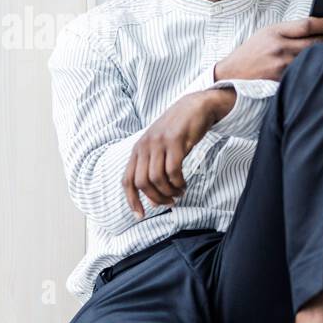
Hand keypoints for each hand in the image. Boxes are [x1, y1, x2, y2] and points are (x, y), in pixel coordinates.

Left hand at [122, 88, 233, 218]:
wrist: (195, 107)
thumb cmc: (178, 131)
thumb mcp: (160, 147)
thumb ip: (154, 168)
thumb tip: (153, 198)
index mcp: (138, 150)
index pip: (127, 180)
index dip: (132, 200)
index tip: (140, 215)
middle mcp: (145, 146)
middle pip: (142, 183)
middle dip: (156, 198)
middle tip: (169, 203)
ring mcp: (159, 143)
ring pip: (157, 179)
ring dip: (169, 191)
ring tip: (179, 193)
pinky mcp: (176, 142)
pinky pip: (173, 170)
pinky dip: (178, 182)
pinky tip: (184, 184)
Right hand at [214, 17, 322, 81]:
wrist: (231, 77)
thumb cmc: (251, 54)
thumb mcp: (266, 34)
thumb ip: (288, 31)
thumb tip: (316, 29)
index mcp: (274, 32)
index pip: (307, 25)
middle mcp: (279, 48)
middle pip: (316, 42)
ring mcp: (282, 66)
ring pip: (314, 59)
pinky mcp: (283, 82)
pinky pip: (306, 73)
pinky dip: (318, 70)